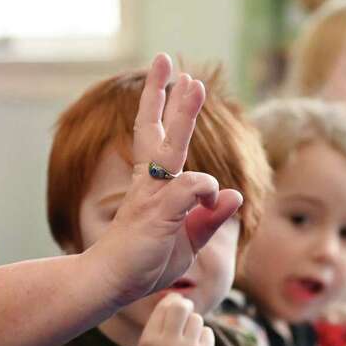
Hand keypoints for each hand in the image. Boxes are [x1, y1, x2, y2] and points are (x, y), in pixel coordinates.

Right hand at [87, 54, 242, 305]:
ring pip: (171, 147)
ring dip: (182, 114)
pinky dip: (206, 190)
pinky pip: (190, 189)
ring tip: (193, 83)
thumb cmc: (143, 264)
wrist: (110, 284)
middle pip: (159, 131)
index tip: (177, 81)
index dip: (164, 109)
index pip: (158, 139)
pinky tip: (213, 198)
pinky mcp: (158, 214)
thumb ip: (209, 218)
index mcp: (153, 187)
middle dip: (166, 95)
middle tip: (169, 61)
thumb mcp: (188, 241)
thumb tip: (235, 193)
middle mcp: (150, 185)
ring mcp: (152, 197)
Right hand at [134, 294, 214, 345]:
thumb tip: (176, 297)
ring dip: (193, 324)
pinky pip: (207, 333)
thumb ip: (157, 325)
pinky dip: (202, 338)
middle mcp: (168, 344)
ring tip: (187, 338)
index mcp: (149, 340)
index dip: (172, 301)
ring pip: (197, 319)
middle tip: (187, 309)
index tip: (175, 304)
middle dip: (186, 305)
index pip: (164, 307)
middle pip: (182, 307)